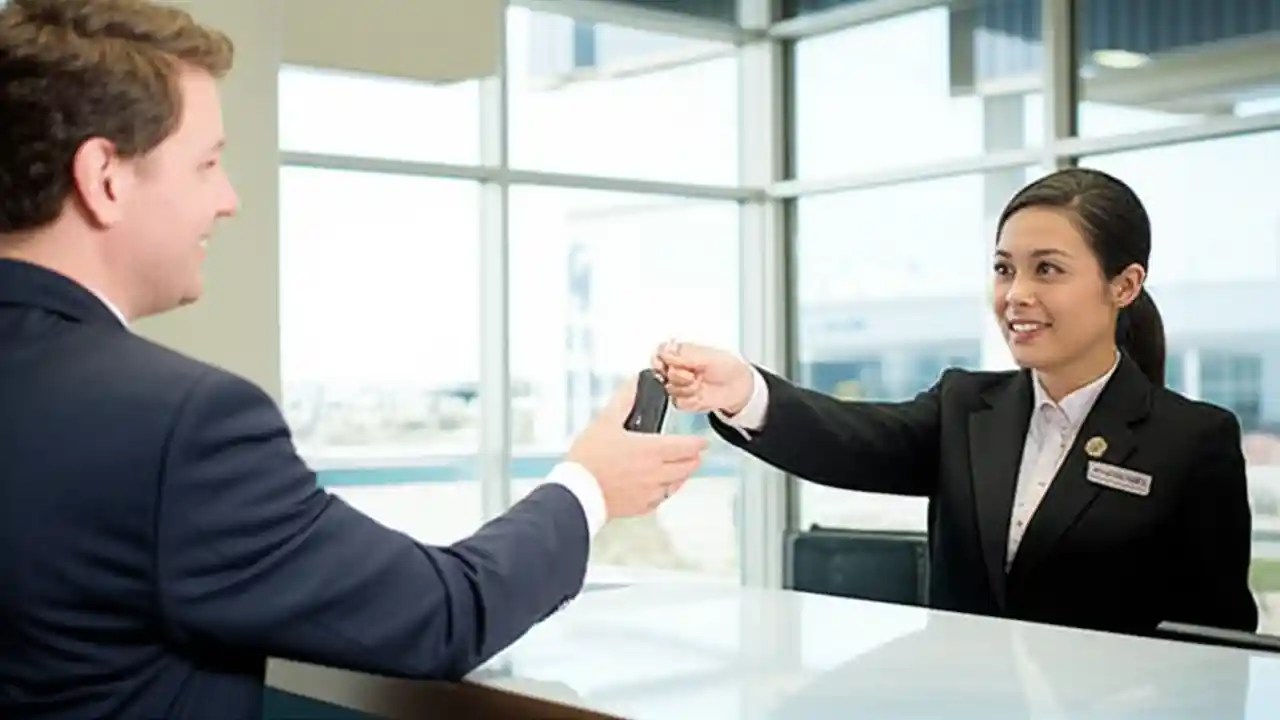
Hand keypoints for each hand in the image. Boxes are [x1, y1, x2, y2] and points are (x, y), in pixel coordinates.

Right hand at [566, 379, 707, 518]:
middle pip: (687, 466)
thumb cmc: (589, 458)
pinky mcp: (641, 507)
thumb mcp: (605, 422)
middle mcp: (656, 472)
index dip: (697, 443)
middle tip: (695, 454)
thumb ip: (624, 401)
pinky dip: (666, 490)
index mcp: (651, 450)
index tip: (702, 441)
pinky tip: (661, 487)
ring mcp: (650, 492)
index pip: (686, 447)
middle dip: (693, 458)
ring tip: (681, 468)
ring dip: (682, 474)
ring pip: (677, 484)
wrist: (577, 492)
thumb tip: (633, 383)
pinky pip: (662, 498)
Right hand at [651, 340, 753, 414]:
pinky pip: (678, 403)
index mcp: (681, 351)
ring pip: (669, 390)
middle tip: (694, 375)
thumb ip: (686, 353)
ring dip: (687, 389)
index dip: (661, 361)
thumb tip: (666, 349)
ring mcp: (679, 384)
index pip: (659, 354)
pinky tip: (701, 395)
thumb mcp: (709, 356)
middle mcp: (677, 367)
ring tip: (700, 385)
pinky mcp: (683, 399)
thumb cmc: (728, 367)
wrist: (739, 388)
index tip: (669, 365)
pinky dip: (691, 401)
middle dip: (679, 376)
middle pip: (662, 373)